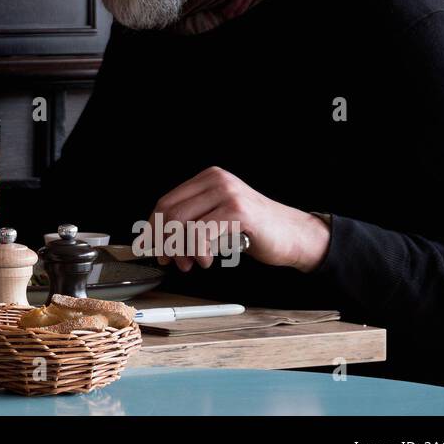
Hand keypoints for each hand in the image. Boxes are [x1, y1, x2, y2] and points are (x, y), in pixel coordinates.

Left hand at [144, 166, 330, 272]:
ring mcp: (227, 193)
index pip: (167, 201)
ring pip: (182, 222)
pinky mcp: (238, 211)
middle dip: (163, 240)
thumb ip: (192, 222)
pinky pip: (201, 232)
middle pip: (170, 211)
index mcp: (208, 179)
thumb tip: (158, 240)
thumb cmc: (256, 231)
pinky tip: (205, 261)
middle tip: (168, 260)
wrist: (294, 236)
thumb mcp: (218, 220)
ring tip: (189, 264)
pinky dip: (197, 252)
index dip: (153, 227)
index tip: (149, 246)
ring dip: (180, 250)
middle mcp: (216, 180)